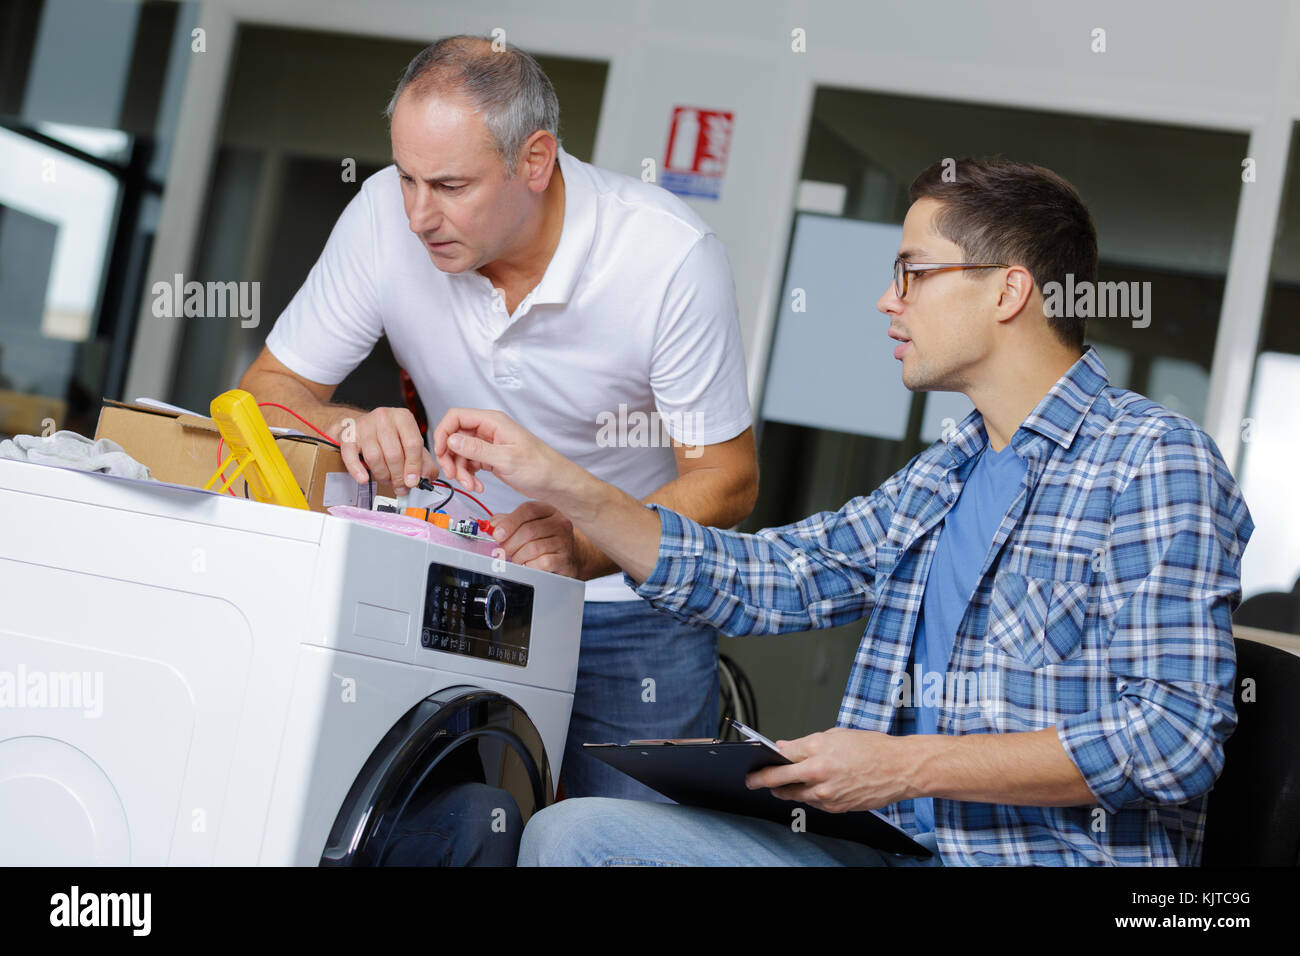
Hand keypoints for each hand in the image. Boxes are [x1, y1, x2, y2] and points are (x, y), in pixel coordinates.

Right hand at [336, 406, 436, 496]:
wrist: (360, 426)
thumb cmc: (387, 436)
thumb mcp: (409, 443)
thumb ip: (423, 461)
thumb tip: (427, 478)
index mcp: (403, 418)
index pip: (413, 444)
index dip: (414, 467)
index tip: (414, 482)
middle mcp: (384, 417)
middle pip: (394, 453)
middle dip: (398, 475)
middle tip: (400, 486)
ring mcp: (365, 425)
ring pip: (375, 457)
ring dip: (382, 475)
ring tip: (386, 479)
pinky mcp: (348, 435)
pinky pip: (351, 456)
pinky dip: (357, 470)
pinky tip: (364, 479)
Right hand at [432, 407, 573, 502]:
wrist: (555, 482)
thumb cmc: (539, 467)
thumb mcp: (506, 458)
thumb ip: (477, 449)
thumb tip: (451, 439)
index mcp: (493, 422)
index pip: (456, 417)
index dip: (443, 433)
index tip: (441, 452)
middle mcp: (488, 430)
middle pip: (454, 437)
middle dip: (450, 457)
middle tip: (453, 475)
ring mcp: (489, 444)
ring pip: (461, 453)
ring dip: (461, 471)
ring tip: (472, 486)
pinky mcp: (490, 458)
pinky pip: (470, 464)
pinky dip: (469, 476)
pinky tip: (477, 486)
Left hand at [488, 501, 578, 576]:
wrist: (567, 558)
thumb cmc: (545, 541)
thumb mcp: (528, 526)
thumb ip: (509, 522)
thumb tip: (493, 524)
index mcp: (548, 510)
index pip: (528, 510)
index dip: (509, 522)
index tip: (496, 534)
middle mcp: (559, 523)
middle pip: (529, 530)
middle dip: (510, 543)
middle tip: (502, 551)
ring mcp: (565, 541)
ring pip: (533, 548)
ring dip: (518, 556)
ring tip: (517, 559)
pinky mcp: (565, 559)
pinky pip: (542, 562)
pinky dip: (530, 565)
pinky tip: (529, 564)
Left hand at [744, 727, 915, 812]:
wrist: (899, 768)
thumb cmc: (872, 748)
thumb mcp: (836, 735)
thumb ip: (807, 743)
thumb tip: (786, 748)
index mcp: (817, 750)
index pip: (781, 756)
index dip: (766, 758)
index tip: (756, 761)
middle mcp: (819, 773)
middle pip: (779, 780)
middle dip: (761, 780)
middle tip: (752, 781)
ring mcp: (826, 793)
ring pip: (794, 795)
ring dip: (785, 790)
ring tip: (779, 786)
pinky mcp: (835, 807)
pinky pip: (813, 803)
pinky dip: (808, 796)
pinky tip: (810, 789)